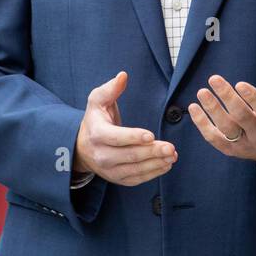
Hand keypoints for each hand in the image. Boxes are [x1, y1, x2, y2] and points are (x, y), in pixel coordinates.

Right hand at [73, 70, 176, 184]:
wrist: (82, 148)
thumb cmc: (95, 120)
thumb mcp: (97, 101)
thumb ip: (111, 88)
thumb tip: (123, 75)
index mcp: (97, 134)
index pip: (116, 138)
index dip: (133, 137)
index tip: (151, 135)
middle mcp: (101, 156)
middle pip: (129, 156)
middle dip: (151, 152)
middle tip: (170, 148)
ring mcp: (109, 170)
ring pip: (135, 170)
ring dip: (156, 164)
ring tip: (172, 155)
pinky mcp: (118, 179)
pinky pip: (137, 179)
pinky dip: (153, 173)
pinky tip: (166, 165)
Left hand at [187, 47, 255, 170]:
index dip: (253, 98)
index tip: (240, 83)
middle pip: (242, 119)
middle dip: (227, 99)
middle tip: (213, 78)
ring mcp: (246, 145)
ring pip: (227, 131)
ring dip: (212, 111)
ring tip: (202, 92)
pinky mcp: (233, 150)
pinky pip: (215, 140)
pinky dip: (202, 125)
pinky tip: (194, 108)